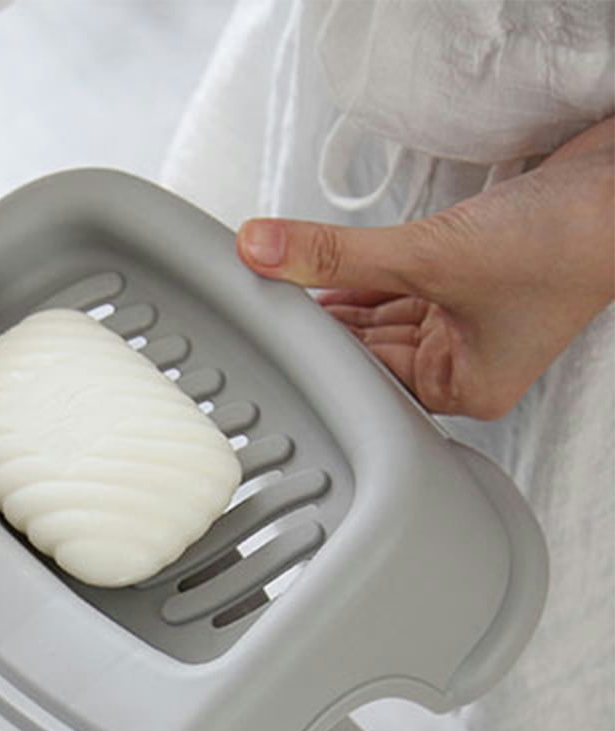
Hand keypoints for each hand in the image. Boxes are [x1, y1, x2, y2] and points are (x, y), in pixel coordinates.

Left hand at [235, 117, 613, 420]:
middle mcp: (465, 361)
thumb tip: (265, 251)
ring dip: (340, 297)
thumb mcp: (427, 253)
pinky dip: (370, 275)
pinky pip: (405, 285)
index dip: (317, 354)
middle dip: (322, 326)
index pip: (367, 380)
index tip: (269, 333)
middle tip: (265, 305)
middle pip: (370, 349)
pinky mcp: (472, 274)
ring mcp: (469, 319)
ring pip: (384, 315)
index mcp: (463, 388)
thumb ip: (337, 256)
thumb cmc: (568, 240)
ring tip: (284, 286)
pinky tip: (330, 272)